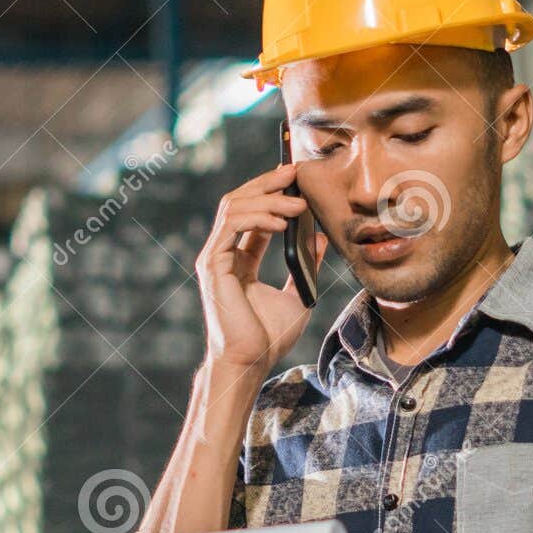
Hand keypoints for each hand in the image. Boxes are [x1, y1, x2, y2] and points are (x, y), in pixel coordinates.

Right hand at [195, 163, 328, 375]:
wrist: (250, 362)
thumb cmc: (268, 337)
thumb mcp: (299, 293)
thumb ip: (305, 264)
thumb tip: (319, 235)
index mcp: (240, 259)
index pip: (252, 213)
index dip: (272, 192)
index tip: (296, 178)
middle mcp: (224, 253)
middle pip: (239, 201)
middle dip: (267, 183)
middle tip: (294, 171)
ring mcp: (215, 258)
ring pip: (234, 208)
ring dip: (268, 199)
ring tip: (297, 203)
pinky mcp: (213, 265)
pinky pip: (232, 227)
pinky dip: (257, 218)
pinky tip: (282, 222)